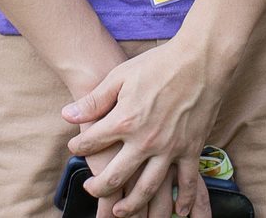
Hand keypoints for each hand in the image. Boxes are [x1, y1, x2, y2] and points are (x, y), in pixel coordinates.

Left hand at [64, 39, 226, 217]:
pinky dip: (182, 201)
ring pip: (148, 187)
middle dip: (100, 187)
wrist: (199, 62)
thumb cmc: (157, 65)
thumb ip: (94, 101)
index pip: (93, 142)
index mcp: (124, 121)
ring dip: (133, 204)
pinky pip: (186, 183)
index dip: (79, 147)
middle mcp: (145, 141)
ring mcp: (170, 149)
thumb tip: (67, 115)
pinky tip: (177, 213)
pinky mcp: (191, 151)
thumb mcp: (119, 77)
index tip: (74, 149)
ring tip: (120, 212)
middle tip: (90, 190)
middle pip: (117, 175)